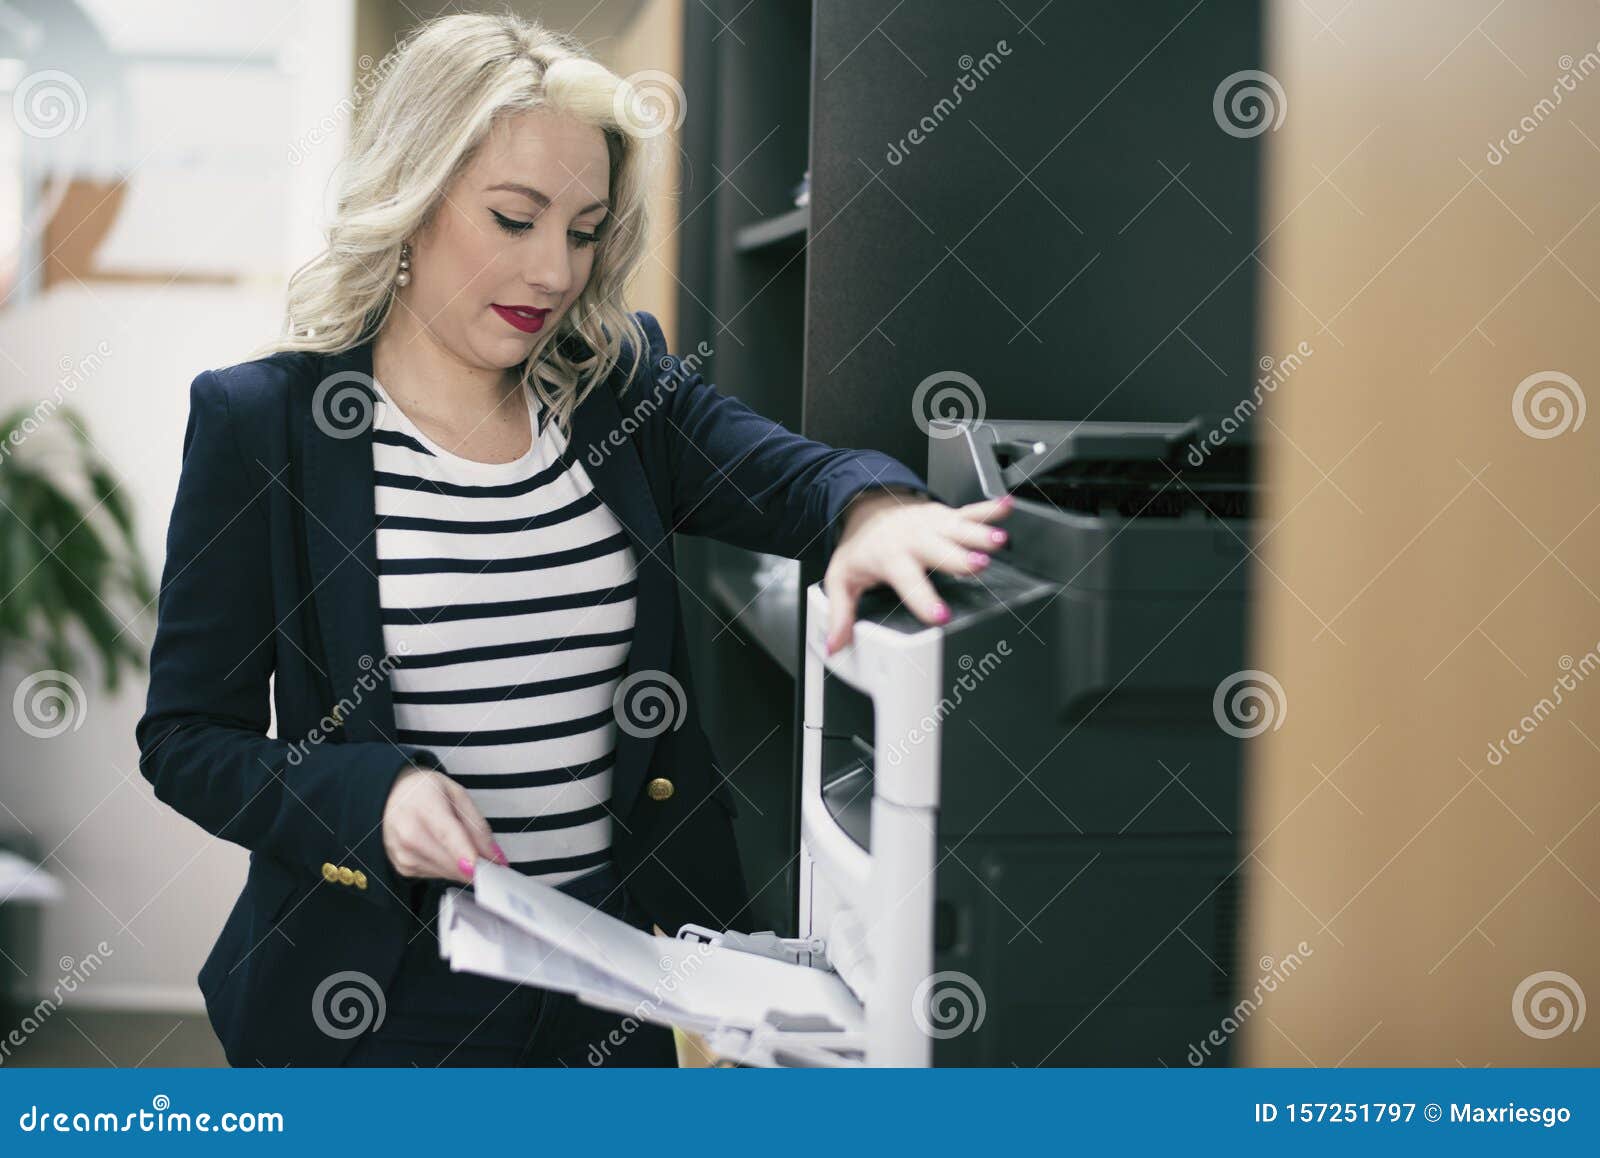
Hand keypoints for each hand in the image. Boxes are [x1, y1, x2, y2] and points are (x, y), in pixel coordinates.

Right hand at [382, 765, 507, 883]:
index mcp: (424, 808)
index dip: (465, 853)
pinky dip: (448, 868)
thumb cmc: (425, 792)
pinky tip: (446, 852)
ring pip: (446, 873)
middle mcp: (409, 835)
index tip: (481, 867)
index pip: (447, 835)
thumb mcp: (458, 795)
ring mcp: (404, 854)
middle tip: (494, 863)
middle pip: (449, 861)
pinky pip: (436, 876)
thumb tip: (495, 856)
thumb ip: (478, 826)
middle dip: (476, 866)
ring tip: (468, 850)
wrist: (391, 795)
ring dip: (463, 869)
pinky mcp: (403, 868)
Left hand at [823, 489, 1015, 653]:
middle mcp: (915, 540)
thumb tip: (835, 644)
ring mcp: (933, 526)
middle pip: (940, 551)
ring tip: (999, 540)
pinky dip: (989, 509)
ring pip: (959, 530)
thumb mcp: (842, 580)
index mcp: (891, 558)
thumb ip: (840, 613)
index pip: (909, 582)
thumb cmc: (862, 548)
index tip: (939, 616)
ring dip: (980, 534)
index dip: (924, 600)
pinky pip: (970, 511)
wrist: (868, 508)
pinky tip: (1006, 508)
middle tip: (978, 566)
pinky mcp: (947, 516)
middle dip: (960, 559)